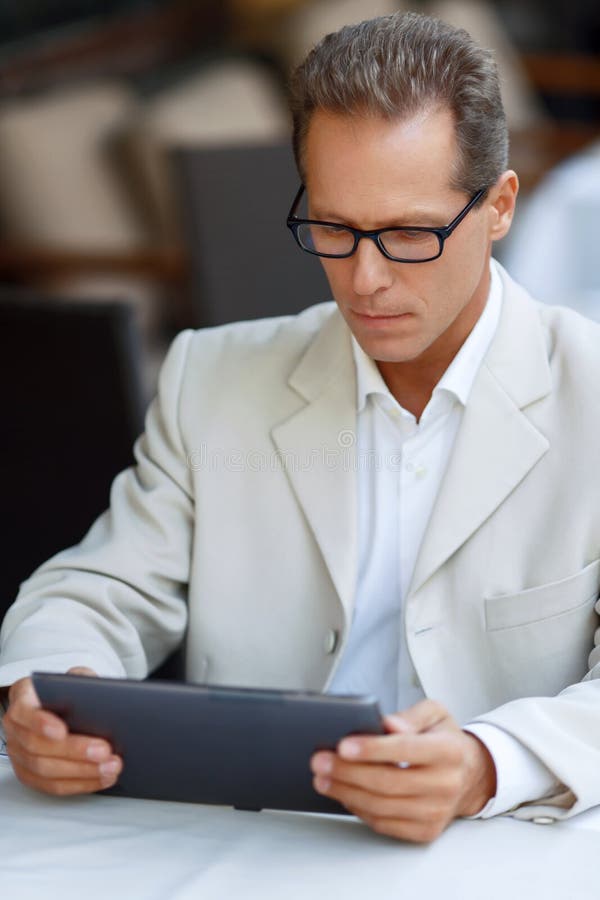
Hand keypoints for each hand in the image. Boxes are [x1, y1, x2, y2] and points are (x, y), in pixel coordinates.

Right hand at [3, 667, 121, 795]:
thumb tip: (100, 694)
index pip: (23, 711)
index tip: (62, 730)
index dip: (40, 723)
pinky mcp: (31, 775)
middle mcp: (16, 728)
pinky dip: (81, 784)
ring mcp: (20, 754)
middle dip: (74, 751)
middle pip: (37, 746)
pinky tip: (103, 777)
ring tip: (110, 766)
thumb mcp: (77, 677)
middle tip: (104, 751)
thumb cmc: (69, 690)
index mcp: (23, 697)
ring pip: (46, 770)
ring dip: (82, 771)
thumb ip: (84, 680)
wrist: (64, 706)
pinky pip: (53, 786)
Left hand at [310, 699, 496, 842]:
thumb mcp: (435, 715)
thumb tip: (387, 723)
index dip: (372, 749)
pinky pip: (385, 824)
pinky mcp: (425, 831)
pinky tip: (343, 794)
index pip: (406, 750)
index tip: (342, 745)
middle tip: (320, 761)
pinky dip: (359, 809)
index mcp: (449, 751)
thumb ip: (410, 716)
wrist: (470, 776)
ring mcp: (436, 812)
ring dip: (346, 793)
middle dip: (347, 772)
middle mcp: (446, 785)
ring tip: (323, 778)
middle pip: (388, 782)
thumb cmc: (445, 741)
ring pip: (382, 806)